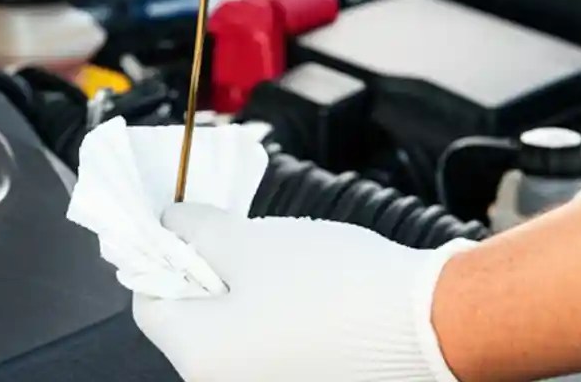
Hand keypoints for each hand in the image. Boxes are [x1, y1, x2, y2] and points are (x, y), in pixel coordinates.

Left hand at [133, 203, 475, 381]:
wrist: (430, 324)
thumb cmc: (338, 287)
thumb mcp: (251, 241)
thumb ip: (197, 230)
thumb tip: (172, 222)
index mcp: (199, 357)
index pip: (150, 301)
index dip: (163, 255)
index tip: (183, 226)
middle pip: (193, 320)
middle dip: (209, 272)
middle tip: (239, 237)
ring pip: (233, 333)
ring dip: (245, 293)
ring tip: (282, 262)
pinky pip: (269, 348)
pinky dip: (276, 317)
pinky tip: (308, 290)